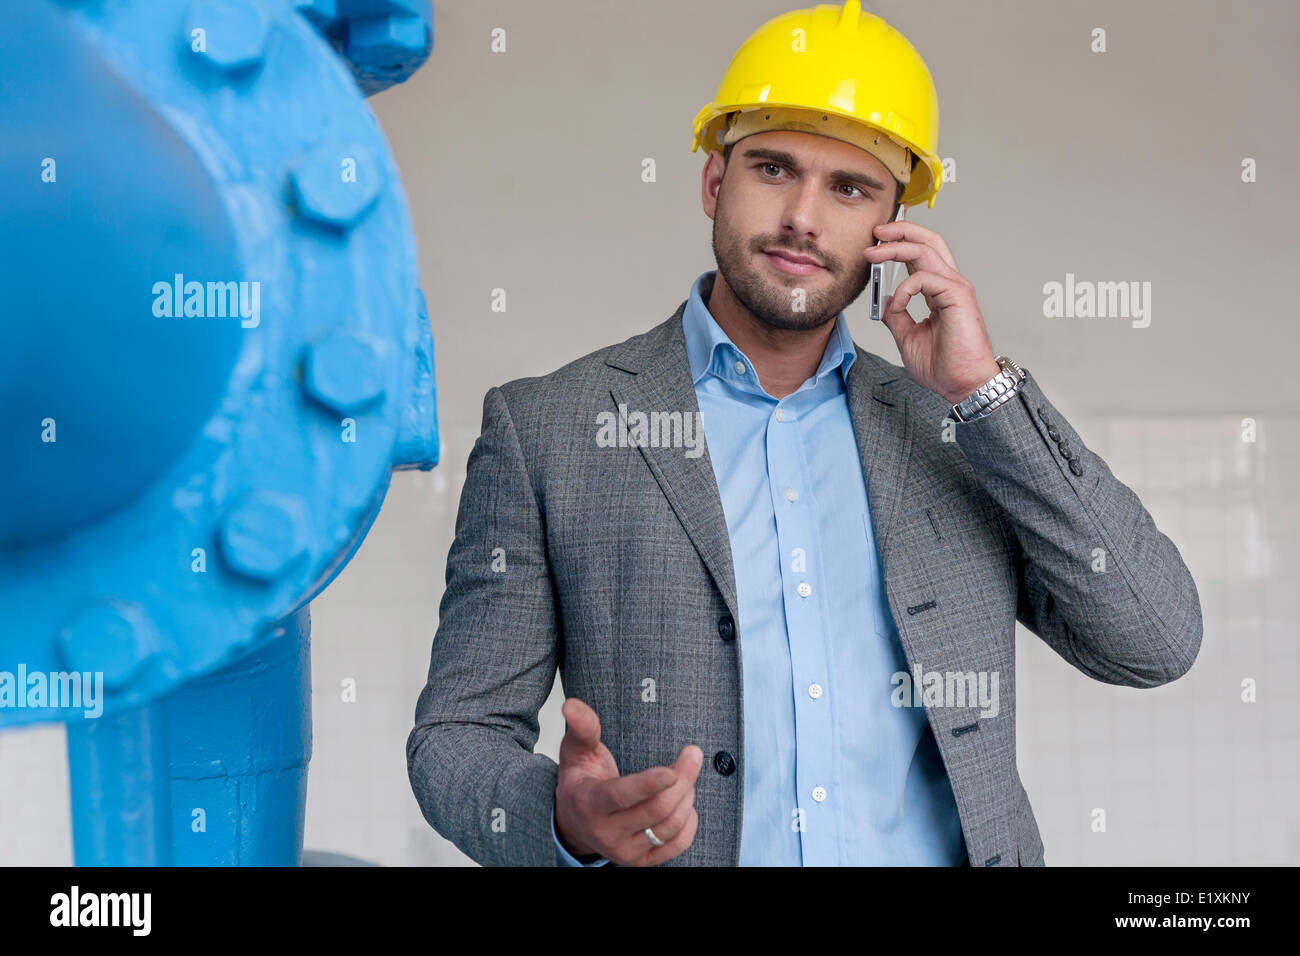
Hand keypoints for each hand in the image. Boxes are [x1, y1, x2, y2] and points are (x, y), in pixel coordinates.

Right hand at [554, 697, 702, 865]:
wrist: (576, 821)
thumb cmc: (581, 780)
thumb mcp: (575, 751)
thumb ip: (581, 727)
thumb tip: (571, 704)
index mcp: (589, 802)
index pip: (622, 796)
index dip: (649, 785)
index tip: (672, 771)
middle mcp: (606, 832)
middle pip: (655, 810)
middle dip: (681, 780)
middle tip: (693, 754)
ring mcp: (625, 851)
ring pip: (669, 827)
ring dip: (686, 797)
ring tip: (686, 775)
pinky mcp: (642, 862)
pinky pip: (677, 845)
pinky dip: (689, 822)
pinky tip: (685, 802)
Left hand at [864, 217, 1000, 404]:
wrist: (961, 385)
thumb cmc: (944, 366)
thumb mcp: (907, 337)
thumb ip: (897, 316)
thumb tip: (886, 302)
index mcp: (938, 291)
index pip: (921, 255)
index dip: (898, 244)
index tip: (874, 245)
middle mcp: (949, 284)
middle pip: (928, 241)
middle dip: (901, 230)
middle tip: (875, 232)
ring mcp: (955, 287)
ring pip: (926, 250)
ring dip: (896, 247)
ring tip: (873, 252)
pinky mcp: (958, 296)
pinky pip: (925, 279)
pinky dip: (904, 289)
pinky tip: (897, 305)